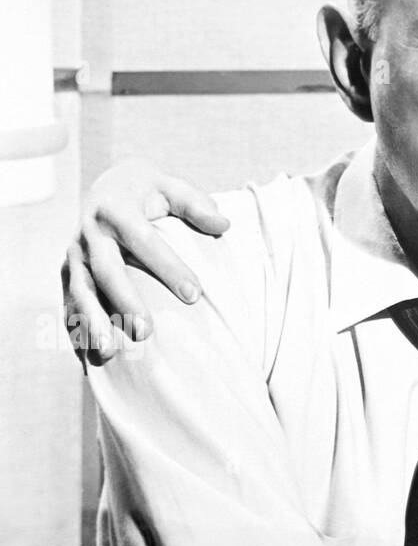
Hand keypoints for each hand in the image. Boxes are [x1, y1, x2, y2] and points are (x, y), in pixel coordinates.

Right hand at [63, 157, 226, 362]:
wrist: (105, 188)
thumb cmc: (146, 192)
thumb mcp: (170, 186)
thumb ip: (195, 204)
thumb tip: (223, 225)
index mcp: (116, 208)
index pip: (143, 240)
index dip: (168, 267)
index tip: (195, 295)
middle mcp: (90, 233)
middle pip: (106, 270)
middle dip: (124, 302)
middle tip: (146, 333)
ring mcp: (74, 255)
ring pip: (80, 291)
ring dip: (92, 323)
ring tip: (108, 353)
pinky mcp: (67, 273)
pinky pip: (68, 304)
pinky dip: (77, 331)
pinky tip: (90, 358)